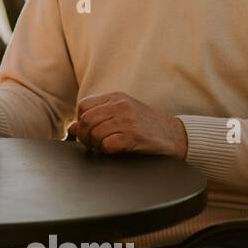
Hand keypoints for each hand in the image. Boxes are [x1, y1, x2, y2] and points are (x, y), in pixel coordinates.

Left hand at [70, 91, 187, 157]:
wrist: (175, 136)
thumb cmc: (145, 127)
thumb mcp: (121, 115)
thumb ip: (97, 118)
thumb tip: (71, 129)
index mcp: (116, 97)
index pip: (83, 106)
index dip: (81, 122)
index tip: (90, 132)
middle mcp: (121, 105)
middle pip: (86, 120)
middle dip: (85, 136)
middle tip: (93, 144)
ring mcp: (128, 120)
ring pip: (95, 133)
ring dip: (96, 145)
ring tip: (106, 147)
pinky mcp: (134, 136)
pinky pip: (107, 144)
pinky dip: (107, 151)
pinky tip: (116, 150)